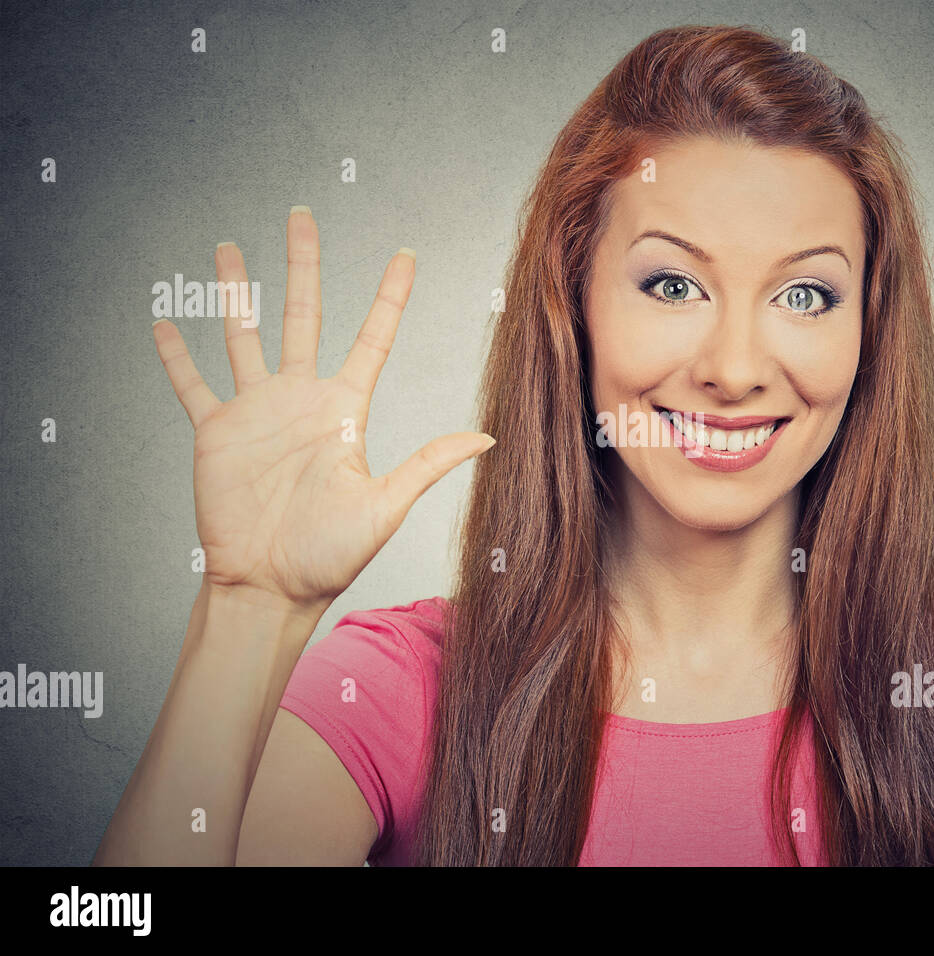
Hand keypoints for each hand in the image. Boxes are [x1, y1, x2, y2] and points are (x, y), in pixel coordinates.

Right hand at [151, 207, 492, 613]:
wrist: (272, 588)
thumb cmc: (331, 555)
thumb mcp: (386, 505)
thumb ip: (429, 464)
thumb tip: (487, 437)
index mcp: (344, 410)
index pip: (371, 338)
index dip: (389, 296)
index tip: (404, 253)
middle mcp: (301, 400)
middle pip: (304, 315)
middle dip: (303, 265)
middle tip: (301, 215)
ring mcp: (257, 413)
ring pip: (244, 335)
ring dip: (235, 292)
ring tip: (229, 247)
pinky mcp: (215, 434)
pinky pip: (192, 386)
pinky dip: (177, 357)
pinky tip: (165, 323)